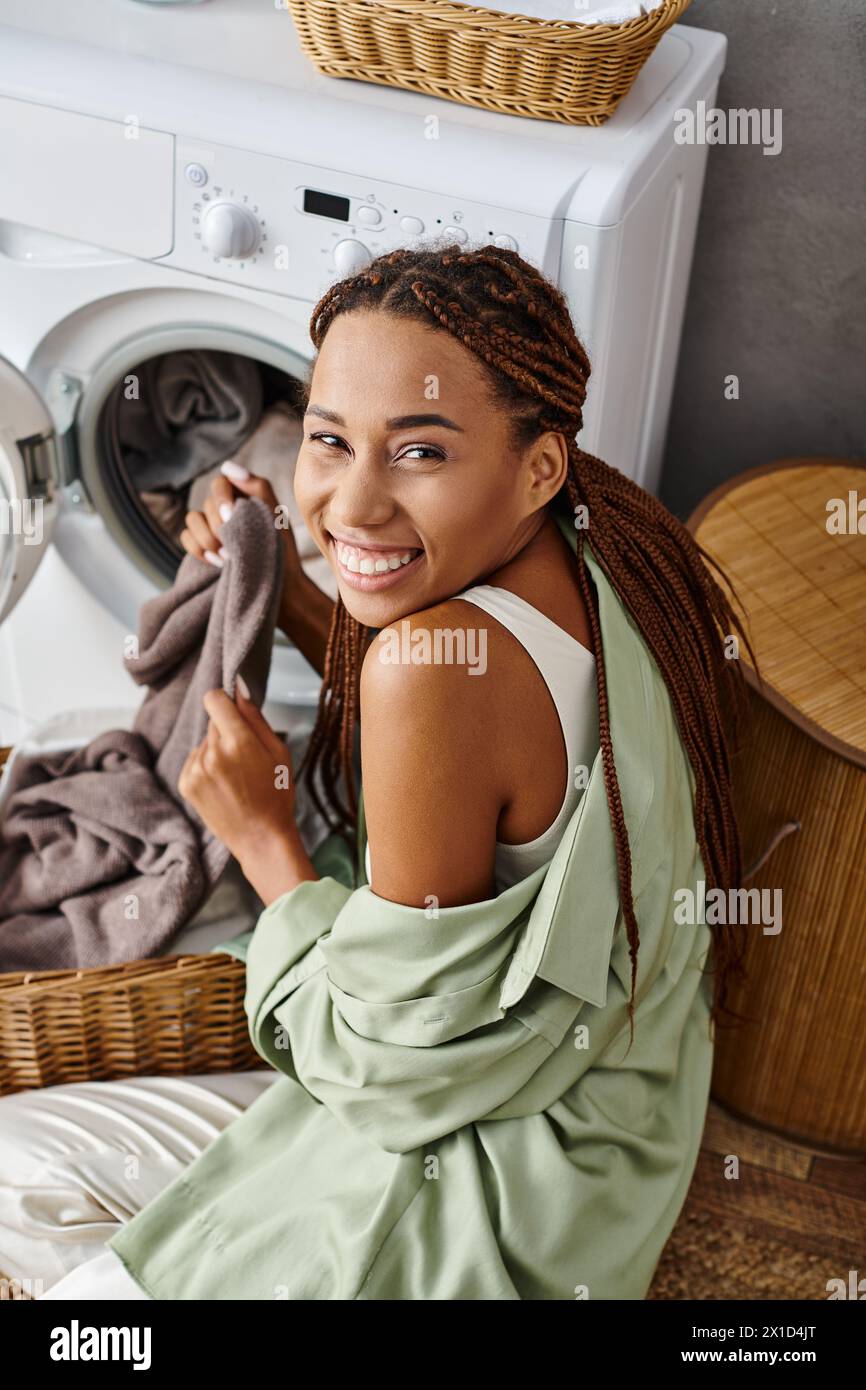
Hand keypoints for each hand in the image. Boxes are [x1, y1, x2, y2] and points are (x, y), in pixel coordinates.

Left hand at [178, 686, 297, 868]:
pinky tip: (223, 785)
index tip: (233, 710)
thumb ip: (256, 718)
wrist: (260, 837)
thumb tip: (238, 688)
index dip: (225, 700)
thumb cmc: (276, 795)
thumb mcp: (279, 752)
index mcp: (238, 741)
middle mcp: (212, 753)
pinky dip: (206, 766)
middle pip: (213, 722)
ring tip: (235, 776)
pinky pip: (194, 760)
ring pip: (204, 742)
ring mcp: (196, 770)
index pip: (214, 698)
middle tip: (246, 756)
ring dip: (216, 750)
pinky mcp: (186, 784)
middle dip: (227, 731)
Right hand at [180, 461, 306, 608]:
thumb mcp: (275, 516)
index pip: (219, 483)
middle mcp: (225, 509)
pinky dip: (197, 549)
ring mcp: (212, 529)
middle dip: (219, 526)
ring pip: (191, 519)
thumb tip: (227, 467)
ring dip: (207, 538)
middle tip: (234, 545)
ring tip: (227, 557)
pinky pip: (186, 539)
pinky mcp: (203, 548)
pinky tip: (216, 562)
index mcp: (243, 497)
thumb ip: (257, 487)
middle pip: (206, 504)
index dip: (221, 497)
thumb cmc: (282, 551)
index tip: (232, 515)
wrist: (280, 587)